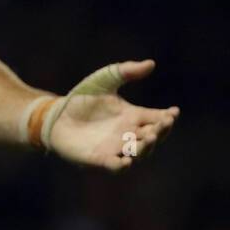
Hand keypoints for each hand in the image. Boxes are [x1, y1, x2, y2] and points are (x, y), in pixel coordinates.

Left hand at [48, 59, 179, 170]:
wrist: (55, 115)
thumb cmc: (82, 99)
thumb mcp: (104, 80)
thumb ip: (125, 71)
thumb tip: (151, 64)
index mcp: (132, 116)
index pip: (157, 119)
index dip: (168, 117)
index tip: (173, 112)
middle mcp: (127, 134)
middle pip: (153, 137)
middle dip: (161, 132)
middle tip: (163, 123)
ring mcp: (114, 147)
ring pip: (138, 153)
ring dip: (146, 148)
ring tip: (150, 137)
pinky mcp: (97, 158)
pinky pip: (114, 166)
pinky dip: (121, 165)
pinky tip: (127, 161)